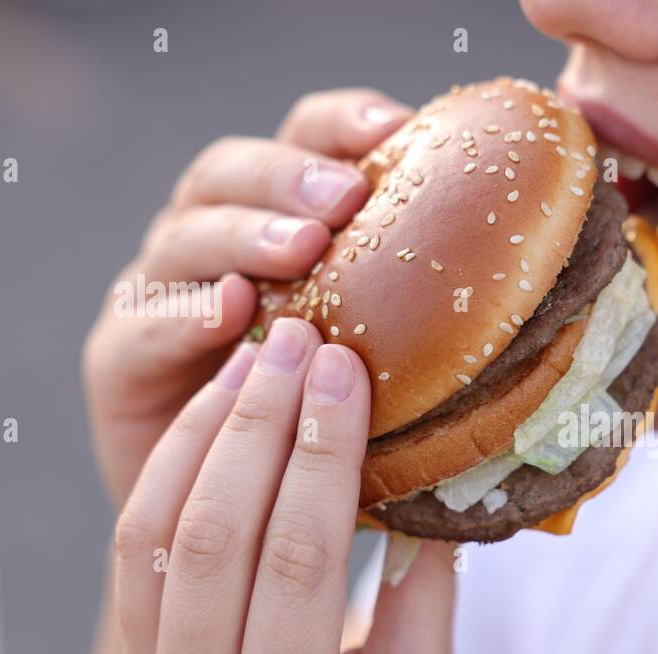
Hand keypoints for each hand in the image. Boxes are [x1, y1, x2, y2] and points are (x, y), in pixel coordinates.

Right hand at [83, 89, 411, 507]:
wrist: (244, 525)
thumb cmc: (330, 437)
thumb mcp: (391, 372)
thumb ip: (430, 332)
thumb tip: (538, 323)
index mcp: (278, 224)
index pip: (300, 142)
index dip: (340, 124)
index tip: (397, 128)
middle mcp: (211, 244)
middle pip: (230, 172)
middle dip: (288, 174)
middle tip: (345, 199)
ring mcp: (157, 294)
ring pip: (185, 235)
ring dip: (244, 234)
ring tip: (299, 249)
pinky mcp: (118, 358)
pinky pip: (141, 324)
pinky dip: (184, 315)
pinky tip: (231, 314)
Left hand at [112, 319, 454, 653]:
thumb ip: (424, 594)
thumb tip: (430, 476)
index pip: (301, 554)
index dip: (324, 448)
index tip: (345, 366)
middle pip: (216, 532)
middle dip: (258, 421)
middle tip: (296, 339)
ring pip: (155, 539)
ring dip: (203, 439)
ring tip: (250, 366)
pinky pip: (137, 567)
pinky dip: (170, 486)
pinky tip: (210, 432)